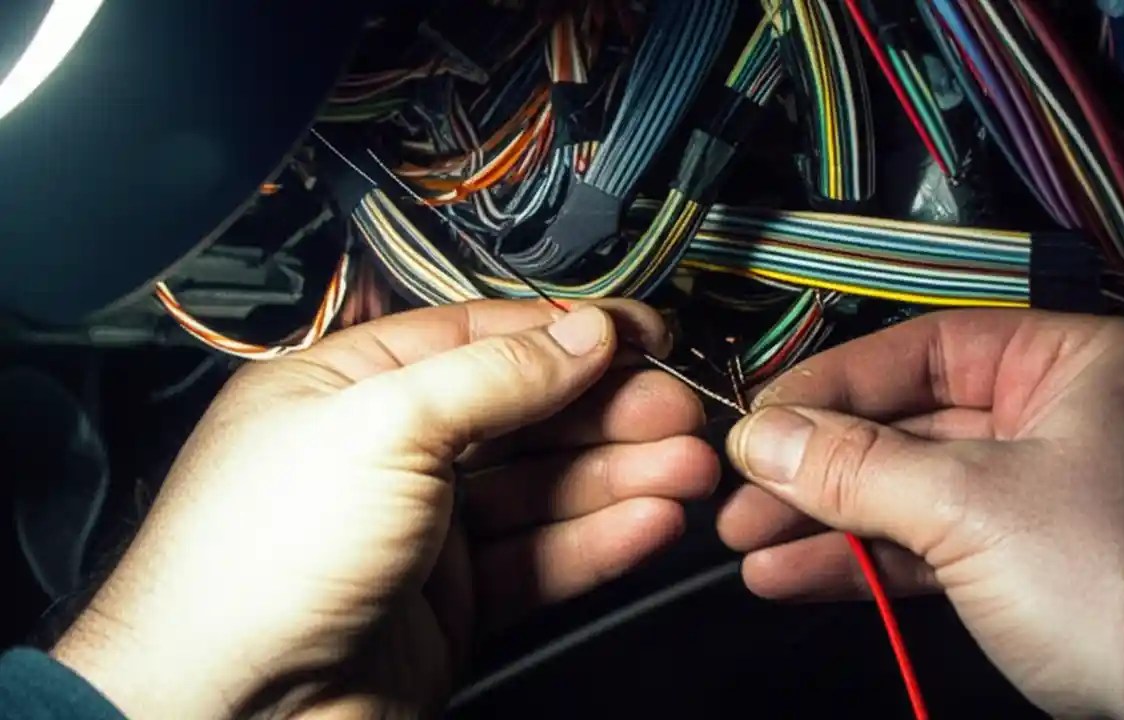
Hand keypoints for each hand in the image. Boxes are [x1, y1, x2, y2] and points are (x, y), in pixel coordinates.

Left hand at [53, 300, 718, 718]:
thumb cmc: (252, 567)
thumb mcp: (381, 428)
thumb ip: (494, 377)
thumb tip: (579, 334)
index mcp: (346, 388)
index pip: (477, 338)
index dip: (565, 334)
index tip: (641, 334)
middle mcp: (384, 454)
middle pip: (523, 415)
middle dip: (607, 409)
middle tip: (678, 407)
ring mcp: (421, 535)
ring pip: (541, 491)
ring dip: (619, 475)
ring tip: (687, 466)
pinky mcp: (452, 606)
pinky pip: (540, 560)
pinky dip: (599, 540)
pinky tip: (650, 520)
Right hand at [718, 310, 1123, 718]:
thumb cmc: (1122, 585)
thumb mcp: (970, 508)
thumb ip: (854, 467)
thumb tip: (760, 438)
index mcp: (1083, 363)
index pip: (927, 348)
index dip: (833, 382)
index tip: (759, 416)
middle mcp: (1072, 415)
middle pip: (914, 424)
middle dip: (819, 466)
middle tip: (740, 490)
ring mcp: (1058, 494)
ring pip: (919, 491)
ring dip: (830, 521)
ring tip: (751, 544)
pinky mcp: (1043, 564)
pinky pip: (941, 546)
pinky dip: (871, 561)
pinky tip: (795, 575)